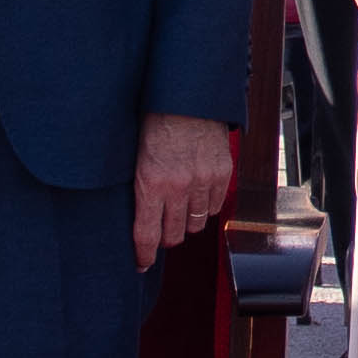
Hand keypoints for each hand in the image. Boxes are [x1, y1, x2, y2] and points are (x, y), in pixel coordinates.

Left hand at [131, 112, 234, 262]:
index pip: (147, 234)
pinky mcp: (221, 173)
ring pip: (196, 224)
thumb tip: (137, 213)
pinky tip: (196, 196)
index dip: (143, 255)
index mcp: (150, 182)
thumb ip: (139, 186)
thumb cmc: (155, 119)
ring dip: (186, 222)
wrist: (187, 95)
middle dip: (165, 237)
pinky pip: (214, 207)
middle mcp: (178, 186)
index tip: (141, 262)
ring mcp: (203, 181)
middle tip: (160, 231)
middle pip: (173, 235)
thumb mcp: (135, 154)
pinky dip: (205, 207)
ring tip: (178, 211)